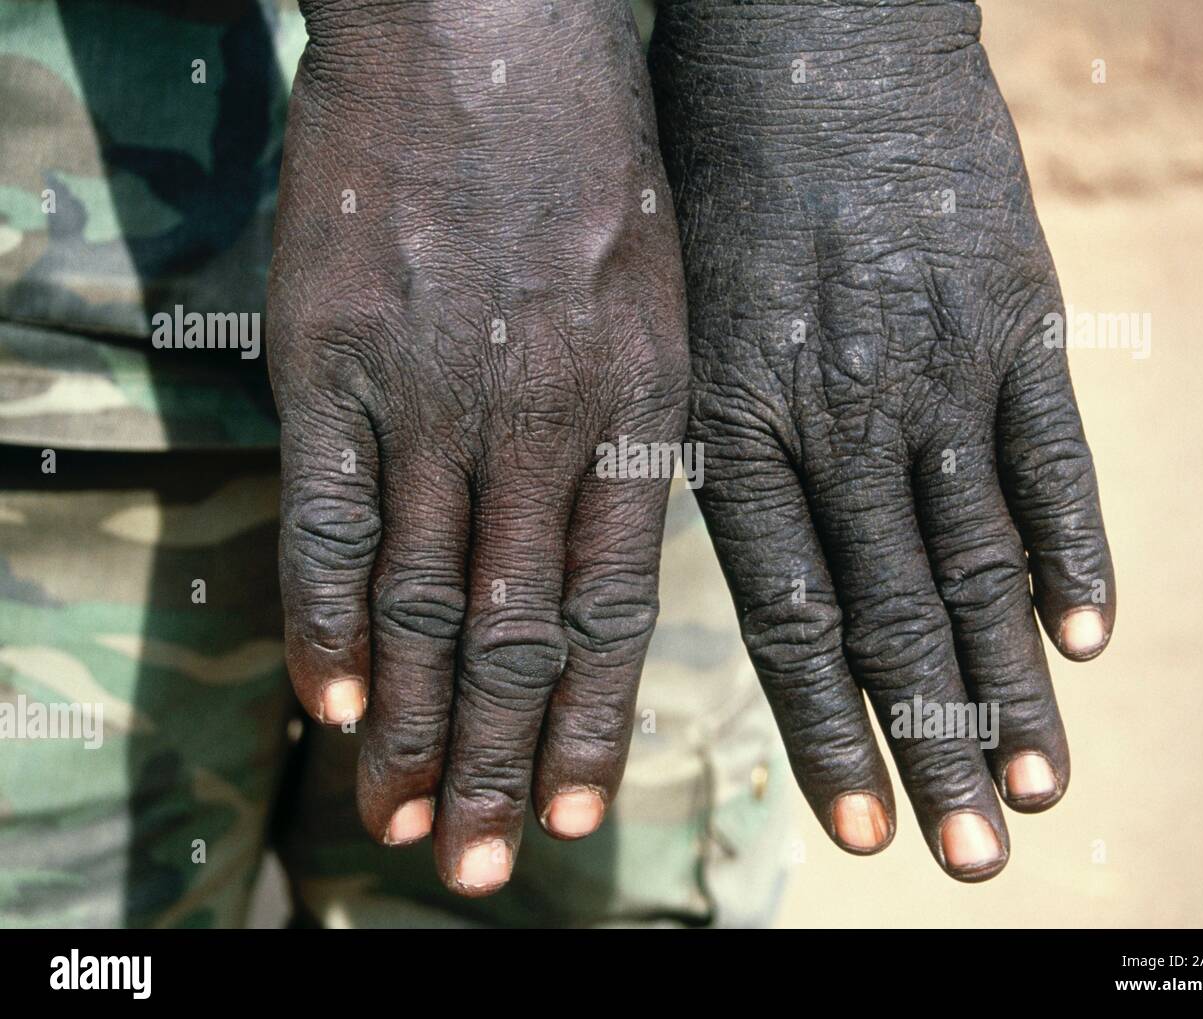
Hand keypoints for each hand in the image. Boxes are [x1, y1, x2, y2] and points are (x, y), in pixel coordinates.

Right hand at [268, 0, 686, 894]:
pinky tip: (331, 703)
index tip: (576, 813)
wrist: (491, 29)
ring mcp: (429, 395)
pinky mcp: (331, 358)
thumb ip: (636, 426)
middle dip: (505, 760)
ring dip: (417, 722)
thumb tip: (601, 541)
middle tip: (488, 870)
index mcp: (635, 410)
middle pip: (519, 630)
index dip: (592, 723)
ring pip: (427, 598)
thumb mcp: (664, 295)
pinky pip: (329, 517)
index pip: (614, 608)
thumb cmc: (593, 158)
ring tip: (410, 821)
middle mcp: (535, 423)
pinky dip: (329, 620)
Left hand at [651, 0, 1114, 879]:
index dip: (830, 733)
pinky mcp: (1015, 315)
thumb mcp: (679, 326)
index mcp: (737, 429)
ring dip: (1014, 680)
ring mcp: (933, 369)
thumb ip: (719, 454)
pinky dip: (1077, 546)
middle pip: (896, 615)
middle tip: (975, 858)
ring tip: (1041, 783)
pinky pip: (1054, 454)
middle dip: (935, 746)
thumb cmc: (719, 185)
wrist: (807, 38)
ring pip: (980, 556)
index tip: (863, 828)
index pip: (792, 619)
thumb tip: (758, 575)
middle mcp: (837, 418)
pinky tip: (1092, 635)